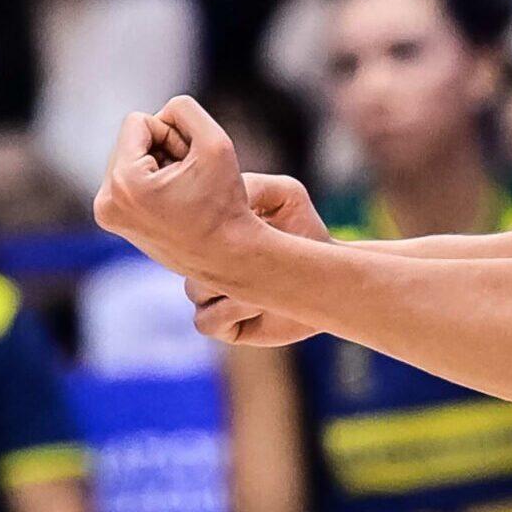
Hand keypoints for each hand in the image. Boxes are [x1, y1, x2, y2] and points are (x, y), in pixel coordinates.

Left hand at [94, 96, 250, 281]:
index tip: (190, 161)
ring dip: (158, 164)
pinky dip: (152, 181)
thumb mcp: (216, 142)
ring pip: (130, 158)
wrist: (227, 256)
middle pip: (130, 141)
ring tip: (184, 189)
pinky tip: (174, 199)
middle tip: (190, 178)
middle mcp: (105, 201)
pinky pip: (129, 178)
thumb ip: (185, 110)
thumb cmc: (225, 203)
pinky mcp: (114, 222)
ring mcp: (106, 215)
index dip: (170, 133)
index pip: (137, 122)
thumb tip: (162, 112)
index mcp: (123, 183)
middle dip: (162, 150)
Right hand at [182, 174, 327, 345]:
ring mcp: (207, 294)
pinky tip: (259, 304)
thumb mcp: (288, 196)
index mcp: (209, 229)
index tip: (243, 220)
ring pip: (194, 289)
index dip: (204, 222)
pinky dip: (231, 311)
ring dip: (230, 286)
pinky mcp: (219, 324)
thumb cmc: (305, 229)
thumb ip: (257, 186)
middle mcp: (201, 261)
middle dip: (218, 257)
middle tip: (253, 253)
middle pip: (185, 260)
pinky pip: (206, 320)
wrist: (328, 276)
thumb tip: (228, 195)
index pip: (184, 223)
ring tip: (266, 280)